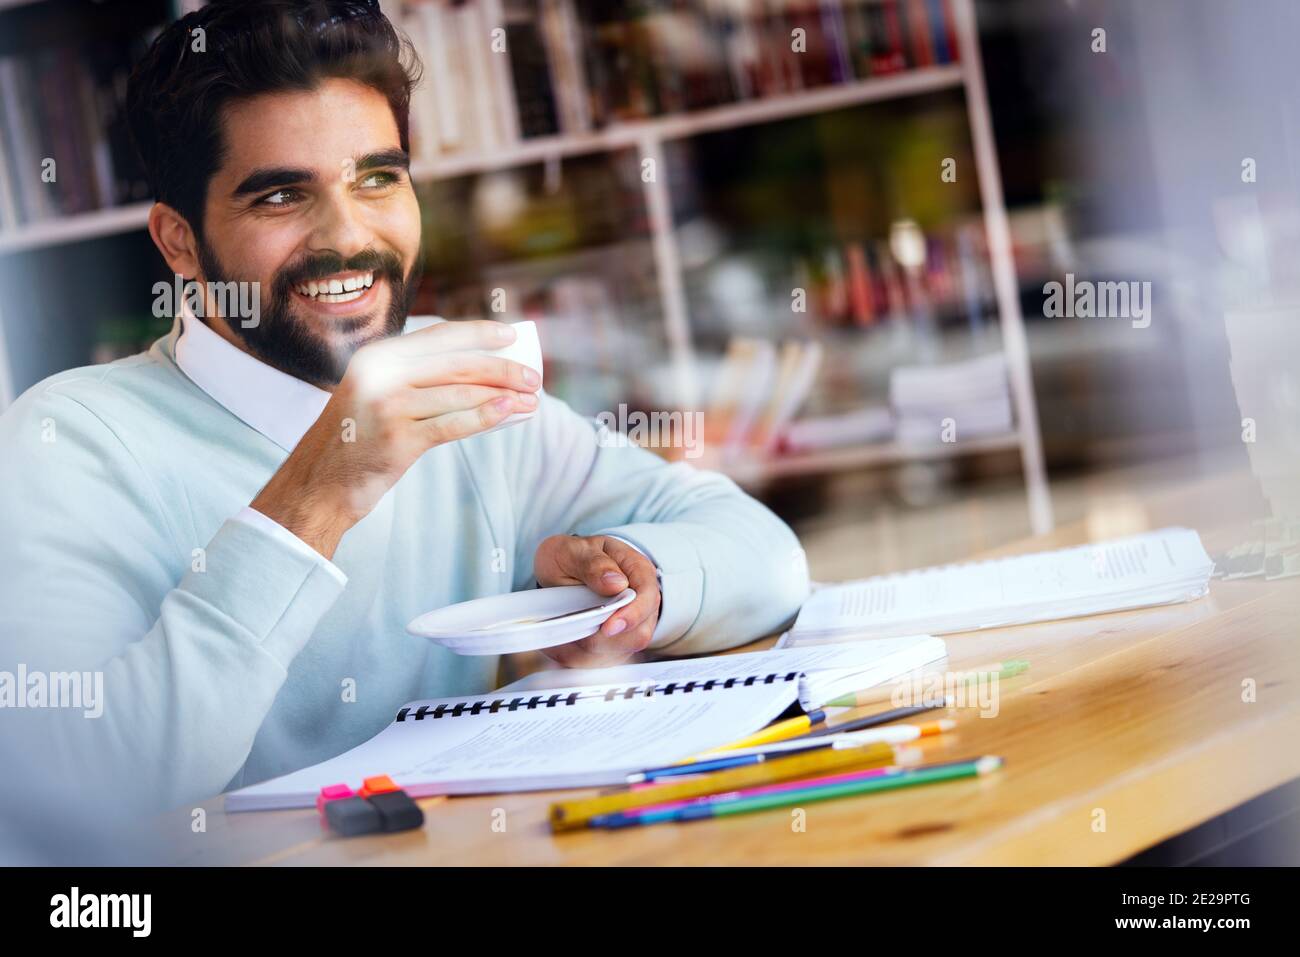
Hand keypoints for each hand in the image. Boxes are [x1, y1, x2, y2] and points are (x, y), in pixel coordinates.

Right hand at [251, 320, 539, 558]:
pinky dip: (486, 416)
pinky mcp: (399, 438)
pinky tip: (510, 412)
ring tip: (532, 400)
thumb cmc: (358, 440)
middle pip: (457, 363)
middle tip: (534, 376)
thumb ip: (416, 379)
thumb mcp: (377, 395)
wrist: (317, 483)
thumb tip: (485, 376)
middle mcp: (381, 374)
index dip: (480, 333)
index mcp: (378, 356)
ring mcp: (389, 405)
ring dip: (504, 395)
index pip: (439, 335)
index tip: (513, 335)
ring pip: (461, 392)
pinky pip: (453, 424)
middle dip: (503, 368)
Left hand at [533, 534, 660, 667]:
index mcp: (638, 571)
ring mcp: (630, 625)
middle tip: (578, 630)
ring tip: (568, 631)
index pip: (648, 598)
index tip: (608, 626)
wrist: (560, 571)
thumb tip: (616, 583)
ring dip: (591, 646)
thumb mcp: (574, 551)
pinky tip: (566, 640)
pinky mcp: (614, 645)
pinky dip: (580, 655)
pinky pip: (601, 661)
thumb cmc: (572, 558)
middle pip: (639, 632)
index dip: (631, 616)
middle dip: (607, 638)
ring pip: (620, 651)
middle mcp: (641, 601)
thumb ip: (594, 564)